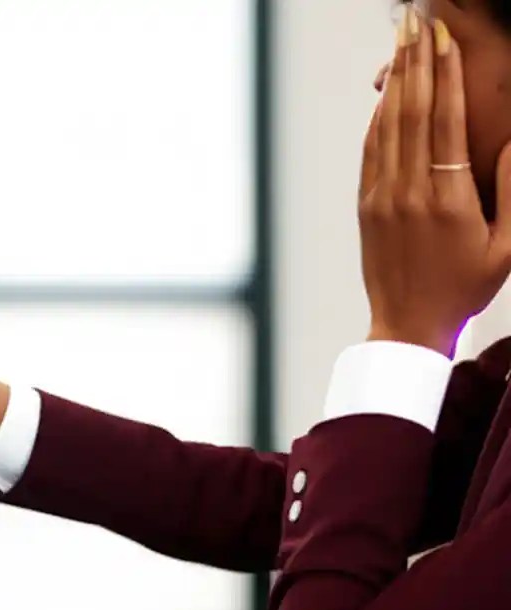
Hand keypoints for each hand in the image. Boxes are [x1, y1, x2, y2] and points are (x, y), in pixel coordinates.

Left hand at [358, 11, 510, 356]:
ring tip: (399, 46)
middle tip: (415, 26)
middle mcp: (409, 192)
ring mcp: (382, 197)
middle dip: (416, 64)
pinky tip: (385, 95)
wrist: (408, 325)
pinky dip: (377, 119)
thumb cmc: (464, 288)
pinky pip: (371, 152)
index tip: (443, 43)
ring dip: (394, 83)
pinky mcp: (366, 206)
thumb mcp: (507, 245)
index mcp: (448, 199)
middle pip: (412, 114)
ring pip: (386, 128)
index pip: (445, 123)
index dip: (444, 77)